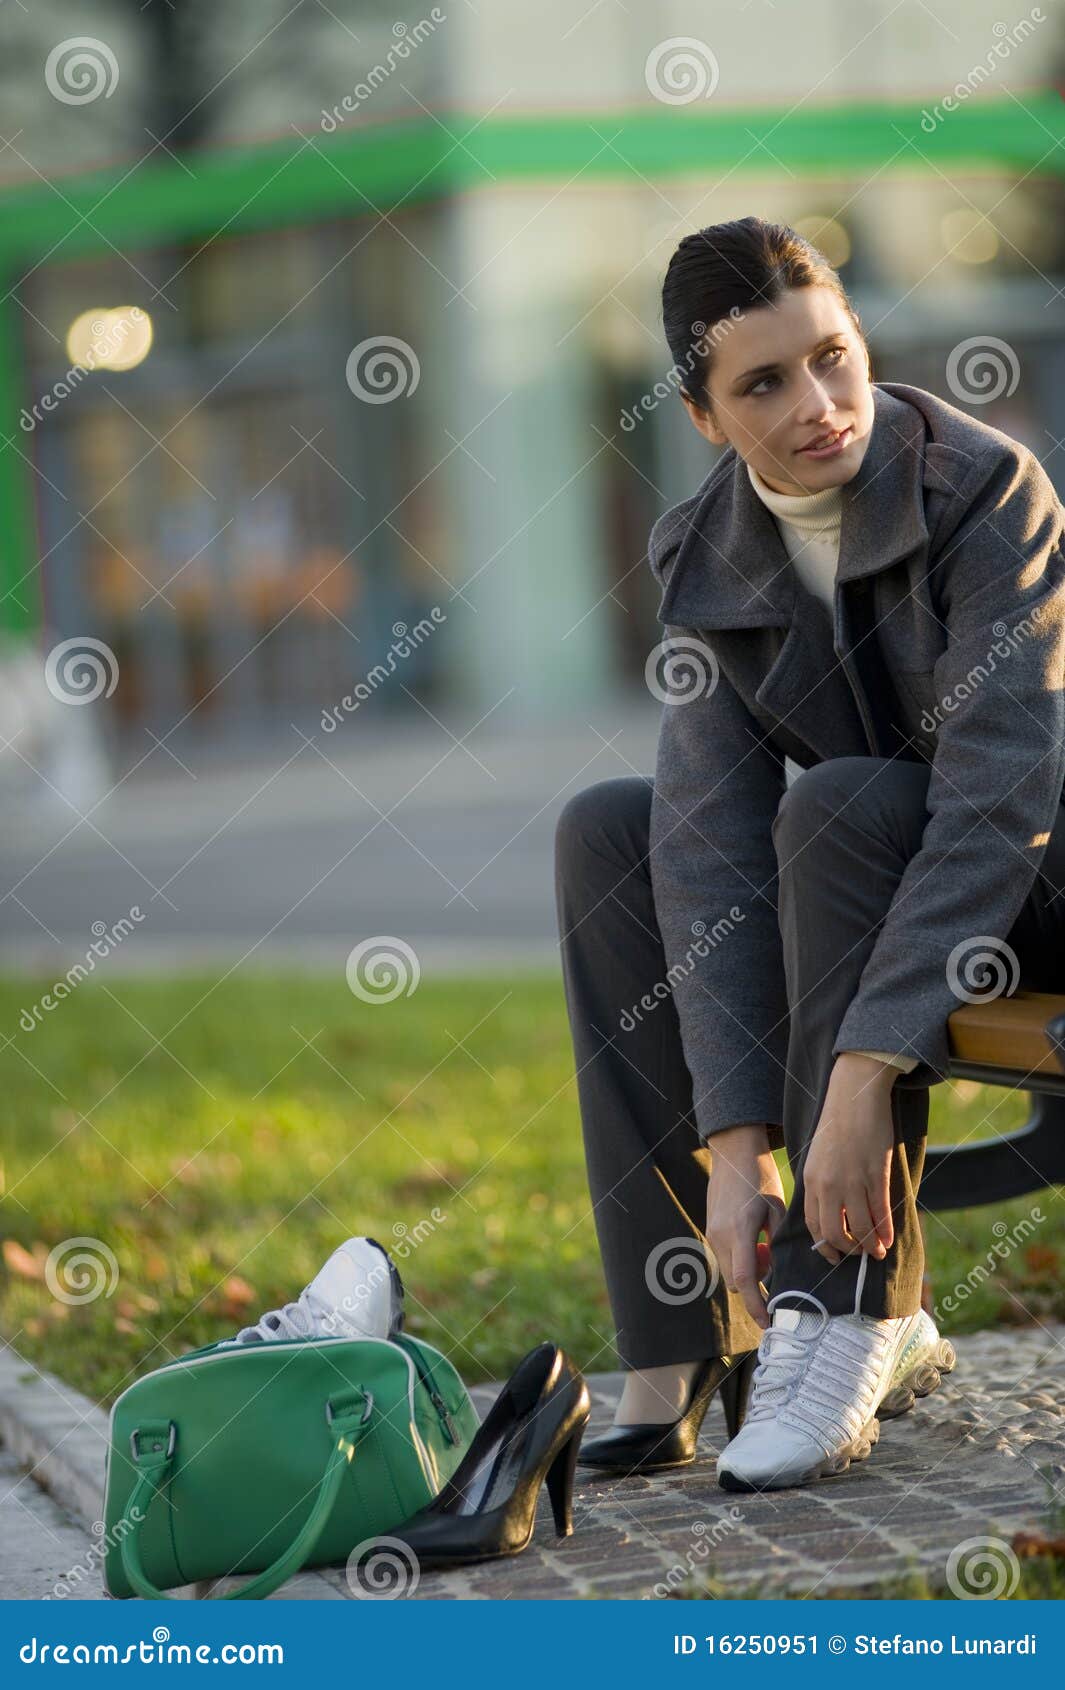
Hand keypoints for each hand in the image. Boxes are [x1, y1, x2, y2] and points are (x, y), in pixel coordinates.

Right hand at [705, 1123, 787, 1329]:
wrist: (733, 1152)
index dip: (756, 1306)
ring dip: (747, 1271)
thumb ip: (776, 1243)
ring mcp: (711, 1233)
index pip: (744, 1280)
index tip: (769, 1323)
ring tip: (763, 1246)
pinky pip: (724, 1257)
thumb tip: (780, 1272)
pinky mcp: (709, 1230)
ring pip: (729, 1272)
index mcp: (740, 1230)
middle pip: (736, 1282)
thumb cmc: (760, 1177)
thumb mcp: (777, 1209)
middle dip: (755, 1285)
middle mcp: (720, 1235)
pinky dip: (739, 1258)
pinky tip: (752, 1238)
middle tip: (772, 1262)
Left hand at [803, 1054, 896, 1266]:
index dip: (825, 1246)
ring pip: (860, 1228)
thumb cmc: (837, 1125)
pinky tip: (889, 1238)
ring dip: (870, 1245)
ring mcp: (853, 1181)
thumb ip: (821, 1185)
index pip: (813, 1225)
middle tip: (859, 1255)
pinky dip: (885, 1231)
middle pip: (834, 1233)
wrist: (854, 1095)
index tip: (834, 1255)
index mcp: (810, 1181)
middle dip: (848, 1250)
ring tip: (878, 1251)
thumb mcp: (818, 1157)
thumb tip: (832, 1214)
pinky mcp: (876, 1174)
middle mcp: (828, 1185)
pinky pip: (881, 1213)